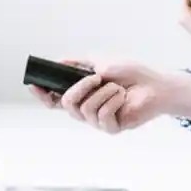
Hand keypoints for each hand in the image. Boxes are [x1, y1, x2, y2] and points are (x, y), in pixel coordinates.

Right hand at [28, 60, 190, 133]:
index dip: (42, 94)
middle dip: (80, 87)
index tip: (34, 84)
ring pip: (85, 109)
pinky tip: (122, 97)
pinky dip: (113, 100)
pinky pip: (103, 116)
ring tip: (117, 87)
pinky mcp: (112, 128)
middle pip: (67, 104)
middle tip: (96, 77)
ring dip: (103, 92)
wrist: (156, 84)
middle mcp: (86, 110)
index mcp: (82, 95)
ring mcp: (98, 121)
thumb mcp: (102, 61)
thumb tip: (58, 61)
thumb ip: (79, 64)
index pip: (54, 100)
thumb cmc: (131, 73)